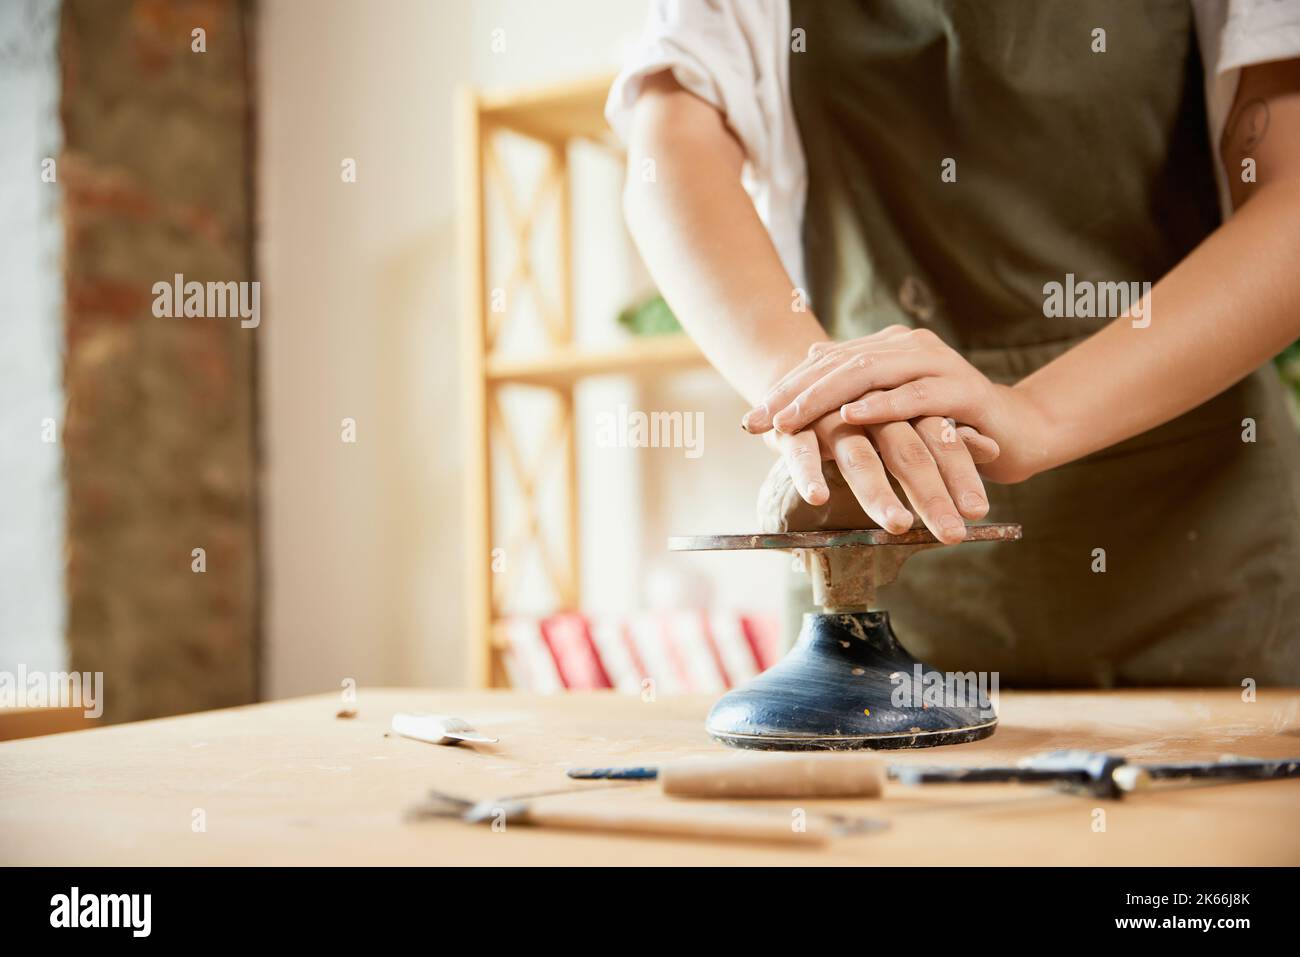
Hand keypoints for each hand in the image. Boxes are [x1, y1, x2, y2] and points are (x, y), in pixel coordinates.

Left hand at [744, 326, 1046, 483]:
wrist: (1017, 434)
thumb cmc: (947, 425)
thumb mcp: (893, 408)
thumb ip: (856, 385)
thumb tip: (810, 361)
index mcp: (889, 349)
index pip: (827, 365)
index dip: (786, 391)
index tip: (749, 422)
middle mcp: (909, 348)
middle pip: (840, 366)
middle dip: (794, 396)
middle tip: (758, 422)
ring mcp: (937, 365)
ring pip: (870, 376)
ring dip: (824, 399)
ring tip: (790, 421)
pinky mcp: (962, 391)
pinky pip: (915, 396)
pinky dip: (881, 406)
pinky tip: (850, 417)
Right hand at [768, 411, 999, 542]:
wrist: (798, 371)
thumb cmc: (864, 405)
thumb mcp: (907, 416)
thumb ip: (947, 433)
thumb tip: (994, 448)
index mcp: (904, 400)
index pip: (940, 437)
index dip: (960, 473)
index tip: (979, 512)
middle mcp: (871, 405)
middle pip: (906, 450)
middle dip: (931, 495)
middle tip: (952, 535)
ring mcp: (831, 413)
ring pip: (858, 454)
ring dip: (877, 491)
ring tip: (899, 524)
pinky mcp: (794, 423)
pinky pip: (801, 449)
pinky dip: (809, 471)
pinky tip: (818, 496)